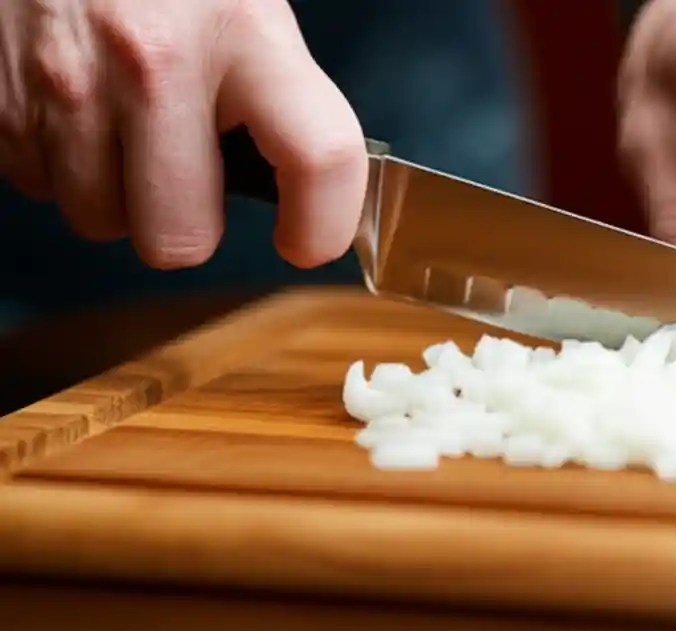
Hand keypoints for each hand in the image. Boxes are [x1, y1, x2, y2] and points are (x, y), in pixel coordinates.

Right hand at [0, 0, 366, 268]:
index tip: (307, 241)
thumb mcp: (241, 2)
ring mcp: (69, 82)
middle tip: (188, 175)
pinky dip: (60, 162)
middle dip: (185, 223)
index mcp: (244, 29)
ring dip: (116, 193)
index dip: (322, 225)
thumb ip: (275, 89)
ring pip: (101, 220)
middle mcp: (155, 60)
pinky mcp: (3, 98)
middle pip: (181, 237)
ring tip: (124, 126)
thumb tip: (304, 183)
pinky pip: (37, 184)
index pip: (320, 156)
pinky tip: (78, 108)